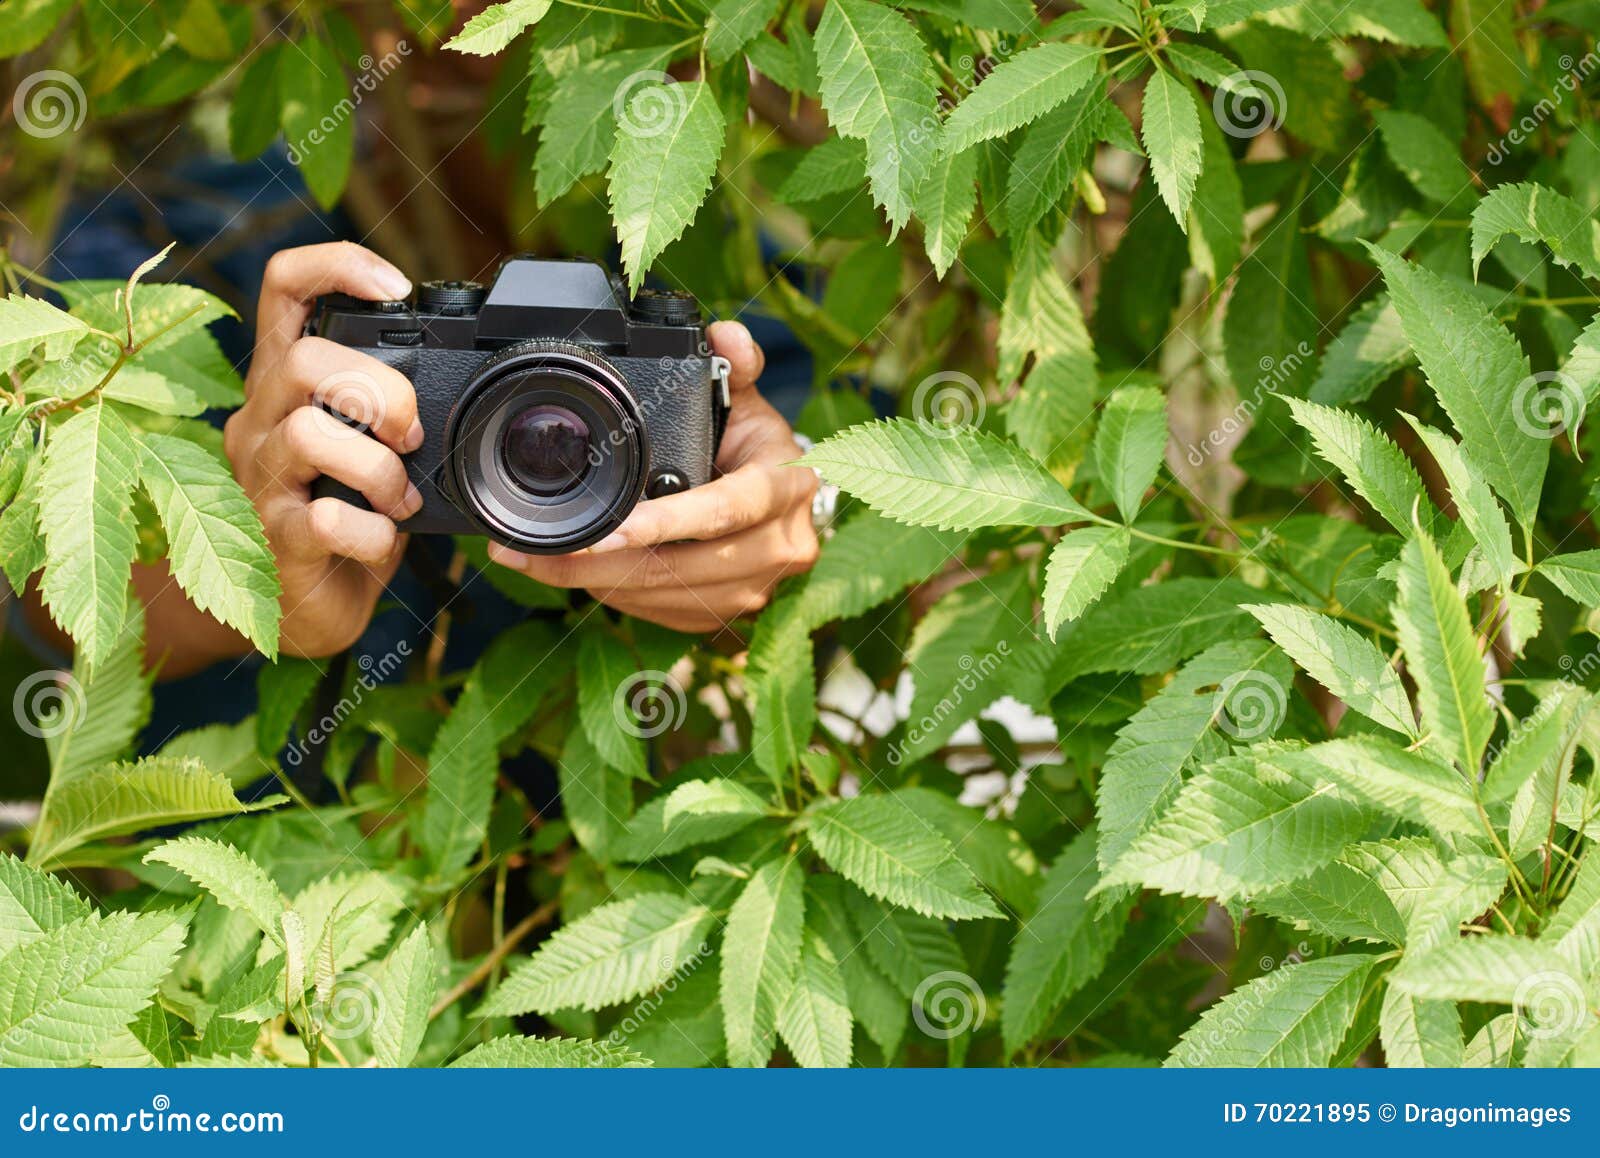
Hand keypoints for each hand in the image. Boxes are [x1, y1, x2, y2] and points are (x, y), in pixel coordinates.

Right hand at [224, 242, 421, 656]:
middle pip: (304, 361)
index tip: (396, 287)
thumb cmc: (347, 516)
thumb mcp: (371, 445)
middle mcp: (260, 420)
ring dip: (379, 468)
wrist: (306, 605)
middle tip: (413, 437)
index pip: (283, 288)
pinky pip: (321, 519)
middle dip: (381, 391)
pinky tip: (382, 541)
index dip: (334, 266)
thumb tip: (462, 379)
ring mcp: (259, 480)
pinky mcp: (273, 539)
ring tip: (399, 499)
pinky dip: (372, 534)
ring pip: (309, 433)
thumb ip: (393, 407)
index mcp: (286, 383)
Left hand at [486, 322, 819, 631]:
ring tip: (536, 563)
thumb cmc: (757, 447)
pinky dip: (617, 598)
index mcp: (785, 488)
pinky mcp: (732, 616)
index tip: (607, 529)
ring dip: (596, 585)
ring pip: (665, 596)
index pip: (722, 511)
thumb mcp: (749, 403)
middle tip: (530, 553)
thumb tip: (724, 333)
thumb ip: (734, 365)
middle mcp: (781, 546)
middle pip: (681, 568)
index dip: (665, 523)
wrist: (788, 502)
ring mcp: (759, 589)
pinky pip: (664, 614)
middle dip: (601, 564)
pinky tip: (577, 578)